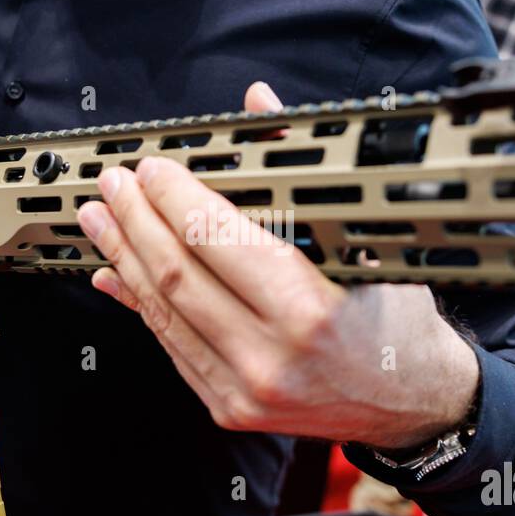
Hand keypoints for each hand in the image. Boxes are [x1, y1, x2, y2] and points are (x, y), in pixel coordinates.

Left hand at [74, 82, 479, 448]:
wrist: (413, 403)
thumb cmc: (395, 320)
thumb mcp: (361, 244)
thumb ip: (300, 174)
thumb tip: (261, 108)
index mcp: (309, 311)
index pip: (217, 239)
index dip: (174, 197)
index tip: (154, 168)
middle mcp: (271, 357)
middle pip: (178, 275)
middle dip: (136, 221)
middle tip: (115, 184)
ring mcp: (245, 389)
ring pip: (164, 312)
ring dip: (123, 259)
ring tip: (101, 220)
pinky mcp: (229, 407)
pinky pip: (172, 347)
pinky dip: (139, 305)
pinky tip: (116, 273)